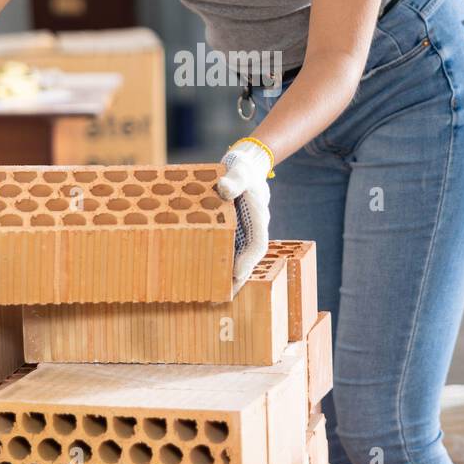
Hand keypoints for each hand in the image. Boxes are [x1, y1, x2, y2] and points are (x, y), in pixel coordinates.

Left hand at [215, 140, 272, 296]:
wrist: (244, 167)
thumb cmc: (242, 168)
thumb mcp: (239, 170)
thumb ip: (234, 179)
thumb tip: (225, 188)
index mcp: (258, 215)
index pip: (258, 243)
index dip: (249, 260)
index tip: (237, 275)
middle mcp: (253, 227)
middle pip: (248, 256)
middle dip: (238, 277)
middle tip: (224, 296)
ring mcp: (244, 231)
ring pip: (238, 256)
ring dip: (228, 274)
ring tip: (214, 294)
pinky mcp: (233, 231)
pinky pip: (228, 250)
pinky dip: (220, 263)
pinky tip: (205, 275)